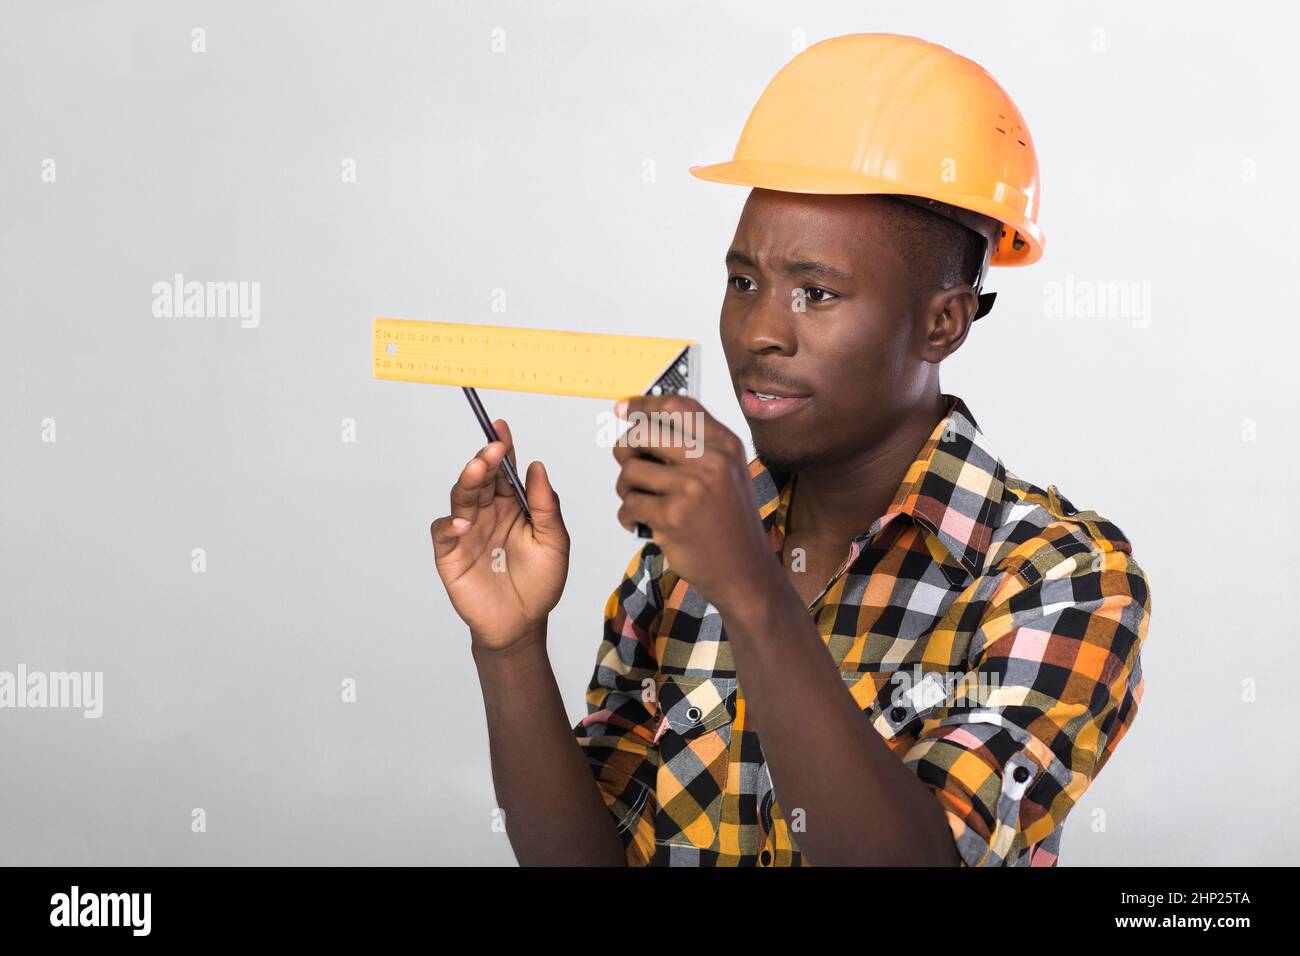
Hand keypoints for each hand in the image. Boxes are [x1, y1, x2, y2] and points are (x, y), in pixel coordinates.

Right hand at [431, 419, 569, 651]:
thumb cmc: (540, 583)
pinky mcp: (451, 553)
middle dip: (486, 461)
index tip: (501, 428)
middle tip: (492, 449)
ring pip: (461, 497)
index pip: (506, 472)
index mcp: (514, 506)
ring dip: (468, 482)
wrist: (522, 624)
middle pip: (482, 479)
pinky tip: (464, 523)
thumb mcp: (555, 543)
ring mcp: (467, 531)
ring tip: (477, 470)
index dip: (503, 449)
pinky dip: (450, 524)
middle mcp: (489, 513)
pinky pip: (444, 532)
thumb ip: (547, 506)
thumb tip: (537, 467)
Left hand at [612, 395, 776, 611]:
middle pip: (643, 432)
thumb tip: (637, 421)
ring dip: (626, 488)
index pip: (676, 406)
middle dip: (625, 448)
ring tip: (642, 503)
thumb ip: (692, 447)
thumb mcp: (726, 474)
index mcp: (726, 445)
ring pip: (630, 470)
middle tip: (628, 464)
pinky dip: (628, 516)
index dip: (644, 405)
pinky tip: (643, 525)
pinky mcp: (674, 518)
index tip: (622, 408)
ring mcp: (693, 489)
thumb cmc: (729, 523)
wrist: (745, 572)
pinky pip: (629, 504)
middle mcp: (712, 461)